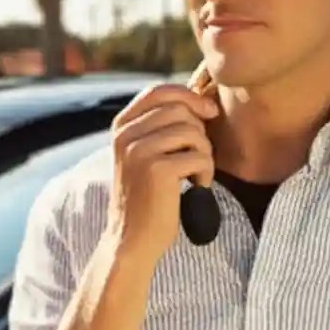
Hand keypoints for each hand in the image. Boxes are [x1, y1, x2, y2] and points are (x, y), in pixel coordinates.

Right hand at [107, 83, 217, 262]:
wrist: (132, 238)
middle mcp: (125, 134)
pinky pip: (200, 156)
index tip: (208, 112)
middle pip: (181, 110)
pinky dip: (205, 173)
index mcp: (121, 126)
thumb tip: (204, 97)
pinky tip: (196, 187)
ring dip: (204, 154)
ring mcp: (139, 151)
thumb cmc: (147, 196)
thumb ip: (161, 125)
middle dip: (199, 132)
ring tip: (196, 174)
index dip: (189, 95)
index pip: (159, 91)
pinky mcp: (157, 170)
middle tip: (196, 158)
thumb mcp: (144, 153)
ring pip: (194, 132)